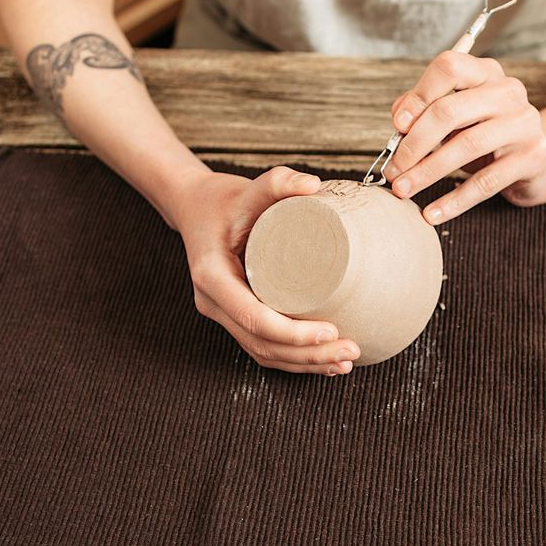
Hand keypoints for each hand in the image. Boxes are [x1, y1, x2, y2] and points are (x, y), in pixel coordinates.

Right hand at [167, 166, 360, 374]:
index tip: (330, 331)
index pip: (254, 318)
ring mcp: (221, 314)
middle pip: (262, 344)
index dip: (292, 333)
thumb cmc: (225, 201)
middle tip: (350, 352)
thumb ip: (279, 181)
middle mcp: (212, 302)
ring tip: (344, 363)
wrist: (195, 208)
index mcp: (212, 276)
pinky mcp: (234, 318)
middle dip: (307, 355)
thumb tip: (314, 184)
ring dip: (304, 364)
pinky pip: (262, 347)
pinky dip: (293, 359)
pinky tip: (324, 361)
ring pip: (262, 353)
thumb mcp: (250, 188)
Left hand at [384, 51, 545, 223]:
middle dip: (414, 144)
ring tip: (403, 190)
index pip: (449, 68)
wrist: (538, 161)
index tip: (398, 126)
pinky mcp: (532, 157)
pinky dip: (454, 200)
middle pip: (450, 110)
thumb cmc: (487, 135)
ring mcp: (523, 124)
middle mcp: (508, 92)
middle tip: (394, 170)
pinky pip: (486, 182)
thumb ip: (425, 110)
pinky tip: (432, 213)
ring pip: (466, 146)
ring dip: (427, 172)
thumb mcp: (456, 118)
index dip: (419, 96)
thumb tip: (399, 119)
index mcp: (486, 73)